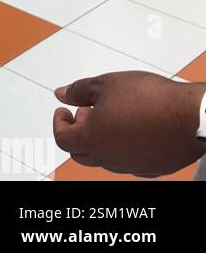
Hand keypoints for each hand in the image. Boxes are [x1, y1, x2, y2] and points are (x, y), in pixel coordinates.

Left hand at [53, 72, 205, 176]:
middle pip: (80, 153)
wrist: (193, 116)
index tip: (64, 111)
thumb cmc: (152, 99)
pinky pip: (128, 162)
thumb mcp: (106, 84)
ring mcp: (132, 166)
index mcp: (93, 139)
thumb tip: (62, 94)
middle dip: (78, 132)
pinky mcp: (152, 168)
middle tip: (86, 113)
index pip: (62, 138)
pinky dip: (122, 147)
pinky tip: (132, 130)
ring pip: (105, 158)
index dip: (59, 123)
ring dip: (100, 139)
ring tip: (112, 116)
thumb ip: (79, 90)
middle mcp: (110, 158)